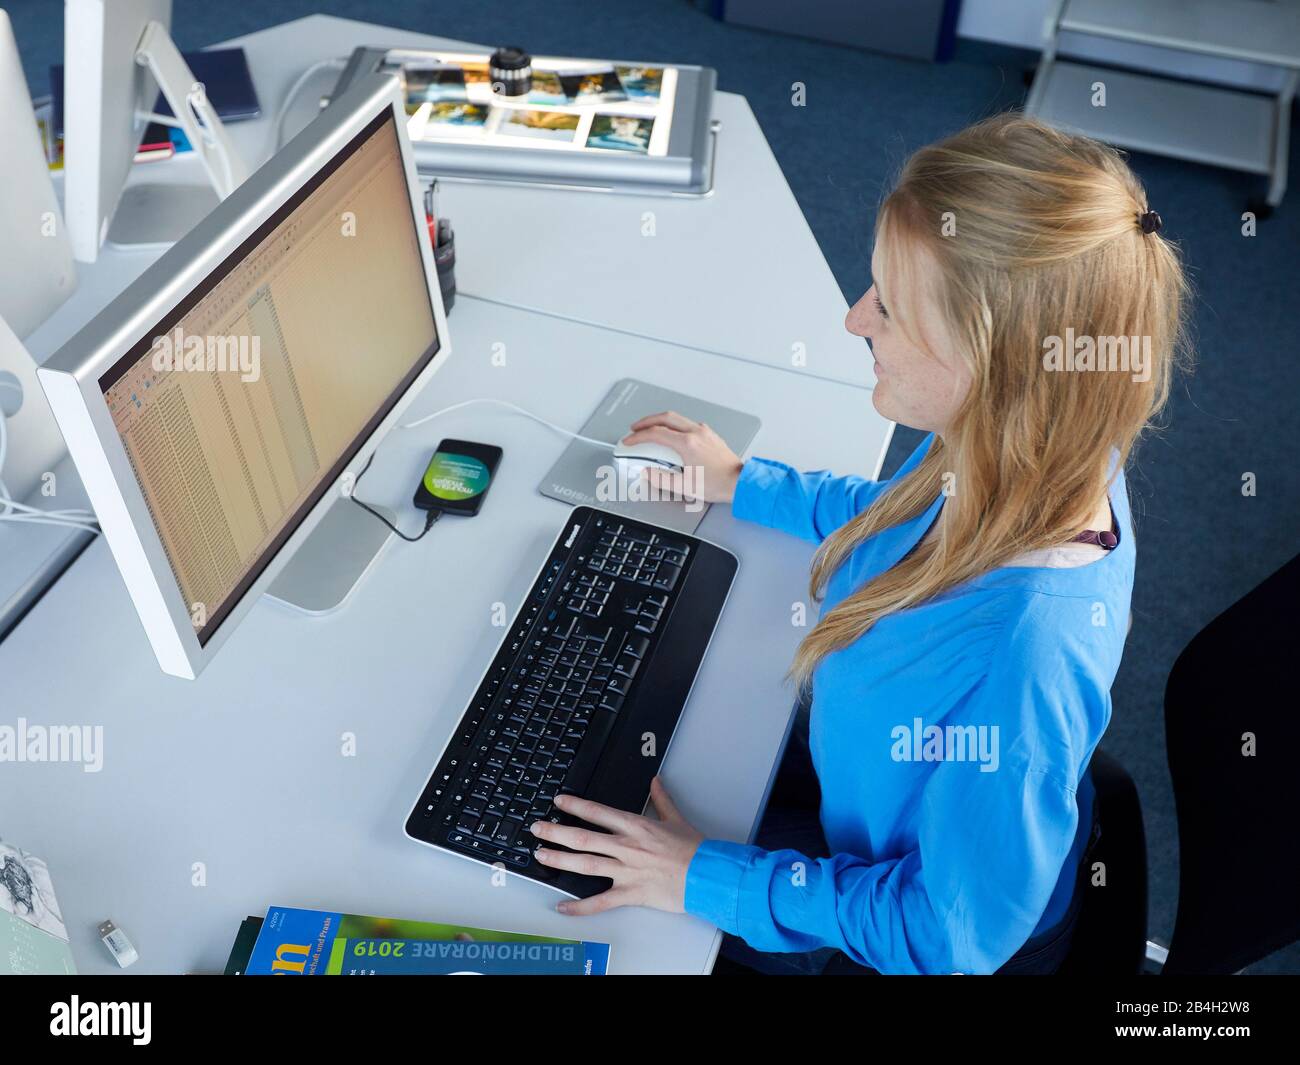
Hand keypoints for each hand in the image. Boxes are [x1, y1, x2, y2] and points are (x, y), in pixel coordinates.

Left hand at [530, 777, 703, 915]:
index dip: (575, 805)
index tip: (559, 801)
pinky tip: (562, 907)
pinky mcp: (630, 894)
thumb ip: (662, 799)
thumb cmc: (695, 850)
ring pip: (585, 863)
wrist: (708, 875)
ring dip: (559, 859)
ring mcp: (626, 871)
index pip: (598, 812)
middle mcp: (626, 847)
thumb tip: (655, 781)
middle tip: (538, 828)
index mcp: (636, 826)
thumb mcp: (676, 818)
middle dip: (556, 831)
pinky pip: (600, 902)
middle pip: (583, 837)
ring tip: (540, 856)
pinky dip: (579, 907)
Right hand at [620, 411, 743, 503]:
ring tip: (651, 429)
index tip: (629, 441)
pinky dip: (675, 425)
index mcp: (687, 443)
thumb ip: (661, 478)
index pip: (655, 434)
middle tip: (635, 428)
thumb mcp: (684, 486)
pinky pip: (688, 423)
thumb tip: (648, 472)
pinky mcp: (710, 435)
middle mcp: (696, 433)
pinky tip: (673, 434)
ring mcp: (704, 432)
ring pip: (677, 418)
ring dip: (660, 421)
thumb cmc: (718, 484)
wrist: (740, 482)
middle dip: (646, 421)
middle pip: (665, 417)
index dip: (638, 437)